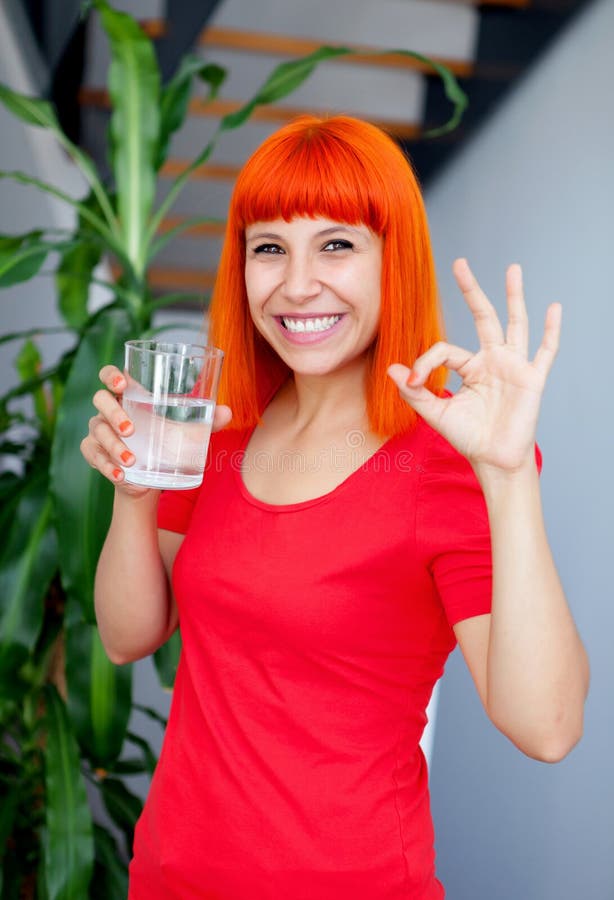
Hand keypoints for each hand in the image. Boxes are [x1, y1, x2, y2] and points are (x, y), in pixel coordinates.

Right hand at [80, 365, 232, 493]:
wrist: (150, 476)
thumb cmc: (168, 441)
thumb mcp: (187, 431)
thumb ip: (207, 421)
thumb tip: (227, 412)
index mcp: (130, 395)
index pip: (110, 375)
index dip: (111, 375)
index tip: (122, 384)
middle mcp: (109, 409)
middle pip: (100, 400)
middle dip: (114, 413)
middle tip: (131, 430)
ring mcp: (99, 430)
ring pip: (98, 431)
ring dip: (113, 446)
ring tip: (131, 461)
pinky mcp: (94, 453)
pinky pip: (93, 456)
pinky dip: (106, 466)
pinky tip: (120, 476)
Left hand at [387, 258, 560, 473]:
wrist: (493, 461)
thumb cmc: (469, 438)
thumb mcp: (435, 413)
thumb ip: (414, 391)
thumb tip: (390, 369)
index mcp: (470, 367)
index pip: (445, 349)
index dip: (425, 362)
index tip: (412, 380)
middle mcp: (493, 361)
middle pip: (483, 317)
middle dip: (471, 290)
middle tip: (459, 263)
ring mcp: (514, 367)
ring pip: (515, 324)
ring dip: (513, 296)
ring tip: (513, 269)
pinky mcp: (532, 379)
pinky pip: (545, 351)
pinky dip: (550, 331)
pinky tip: (553, 308)